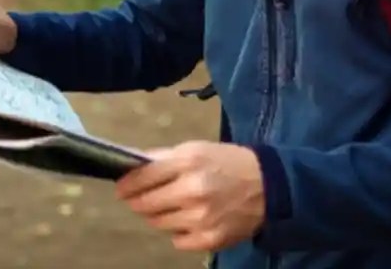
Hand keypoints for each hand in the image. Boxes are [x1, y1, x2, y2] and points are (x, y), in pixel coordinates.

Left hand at [117, 141, 264, 252]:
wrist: (268, 187)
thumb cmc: (229, 163)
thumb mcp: (198, 149)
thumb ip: (165, 157)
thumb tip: (134, 164)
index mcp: (188, 162)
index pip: (142, 177)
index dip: (127, 184)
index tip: (122, 187)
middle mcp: (192, 191)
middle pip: (145, 204)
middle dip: (138, 201)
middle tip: (141, 199)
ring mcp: (200, 218)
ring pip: (158, 223)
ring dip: (159, 216)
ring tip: (173, 206)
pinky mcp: (208, 239)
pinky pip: (177, 240)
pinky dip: (179, 231)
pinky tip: (191, 219)